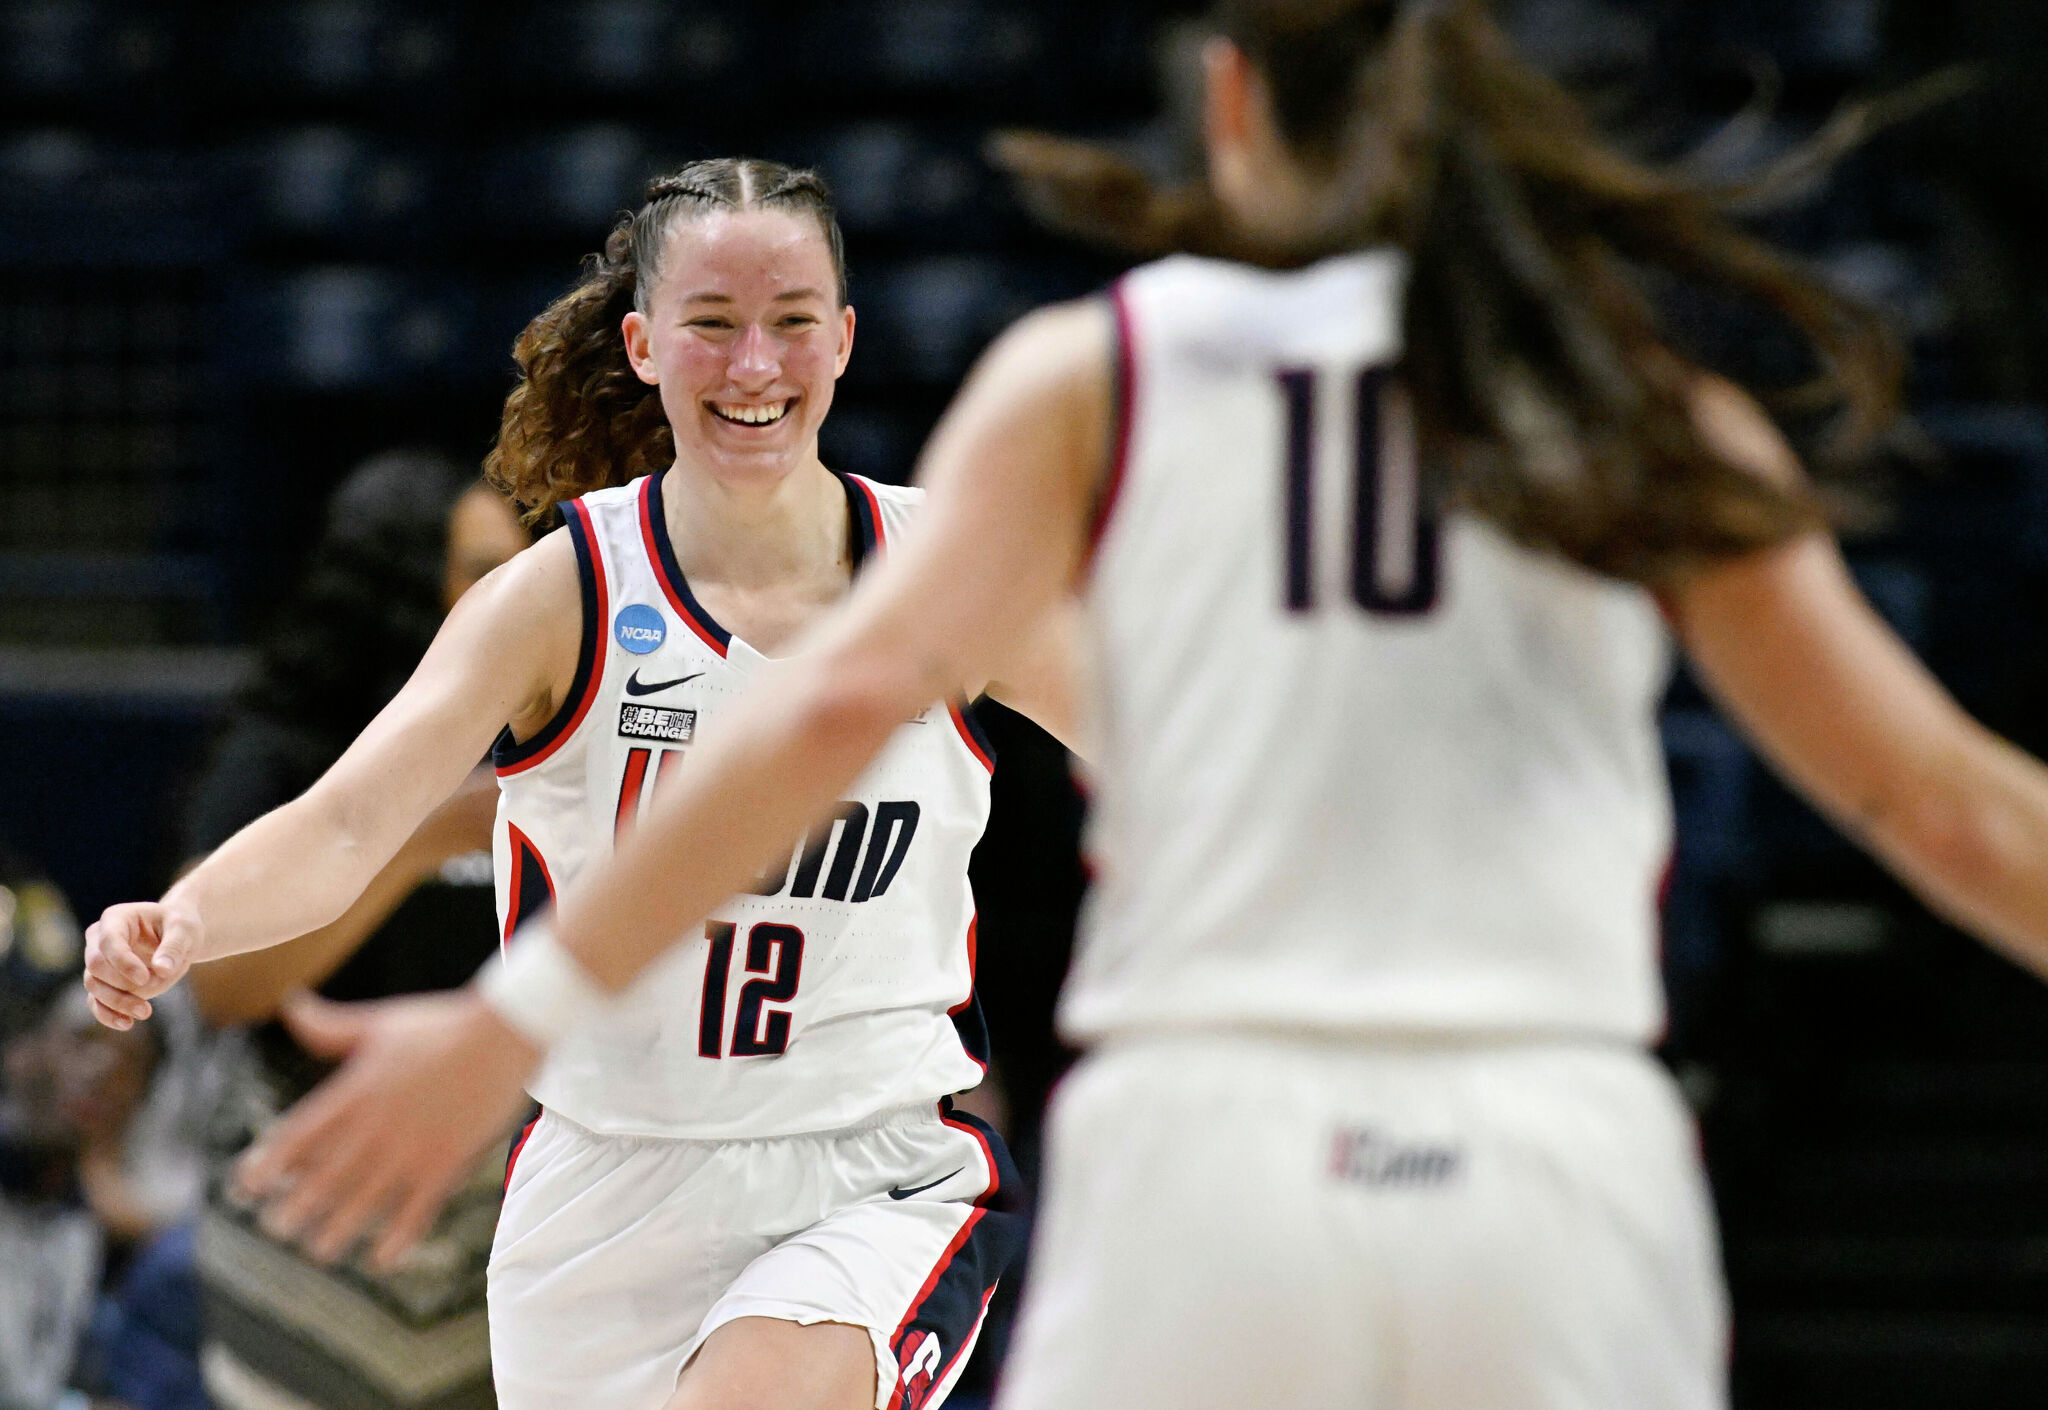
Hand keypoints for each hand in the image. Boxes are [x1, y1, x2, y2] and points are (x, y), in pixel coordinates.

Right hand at [83, 901, 202, 1029]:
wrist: (177, 936)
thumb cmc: (179, 926)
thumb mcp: (185, 929)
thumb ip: (173, 947)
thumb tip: (162, 970)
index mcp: (116, 918)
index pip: (109, 942)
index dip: (123, 962)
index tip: (145, 979)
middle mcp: (98, 939)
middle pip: (95, 966)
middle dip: (120, 986)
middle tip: (148, 1000)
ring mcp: (98, 962)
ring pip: (93, 985)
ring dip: (117, 1002)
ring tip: (145, 1012)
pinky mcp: (103, 983)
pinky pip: (95, 1001)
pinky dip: (107, 1014)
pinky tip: (126, 1024)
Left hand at [235, 987, 540, 1268]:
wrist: (504, 1033)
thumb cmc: (441, 1025)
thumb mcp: (381, 1022)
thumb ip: (331, 1027)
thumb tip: (290, 1003)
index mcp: (356, 1091)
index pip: (299, 1135)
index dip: (269, 1164)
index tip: (246, 1186)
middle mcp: (377, 1125)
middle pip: (324, 1177)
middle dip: (296, 1207)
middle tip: (278, 1229)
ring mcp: (413, 1147)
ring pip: (365, 1201)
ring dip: (339, 1230)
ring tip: (320, 1250)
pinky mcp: (448, 1161)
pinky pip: (418, 1210)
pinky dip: (399, 1238)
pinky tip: (383, 1259)